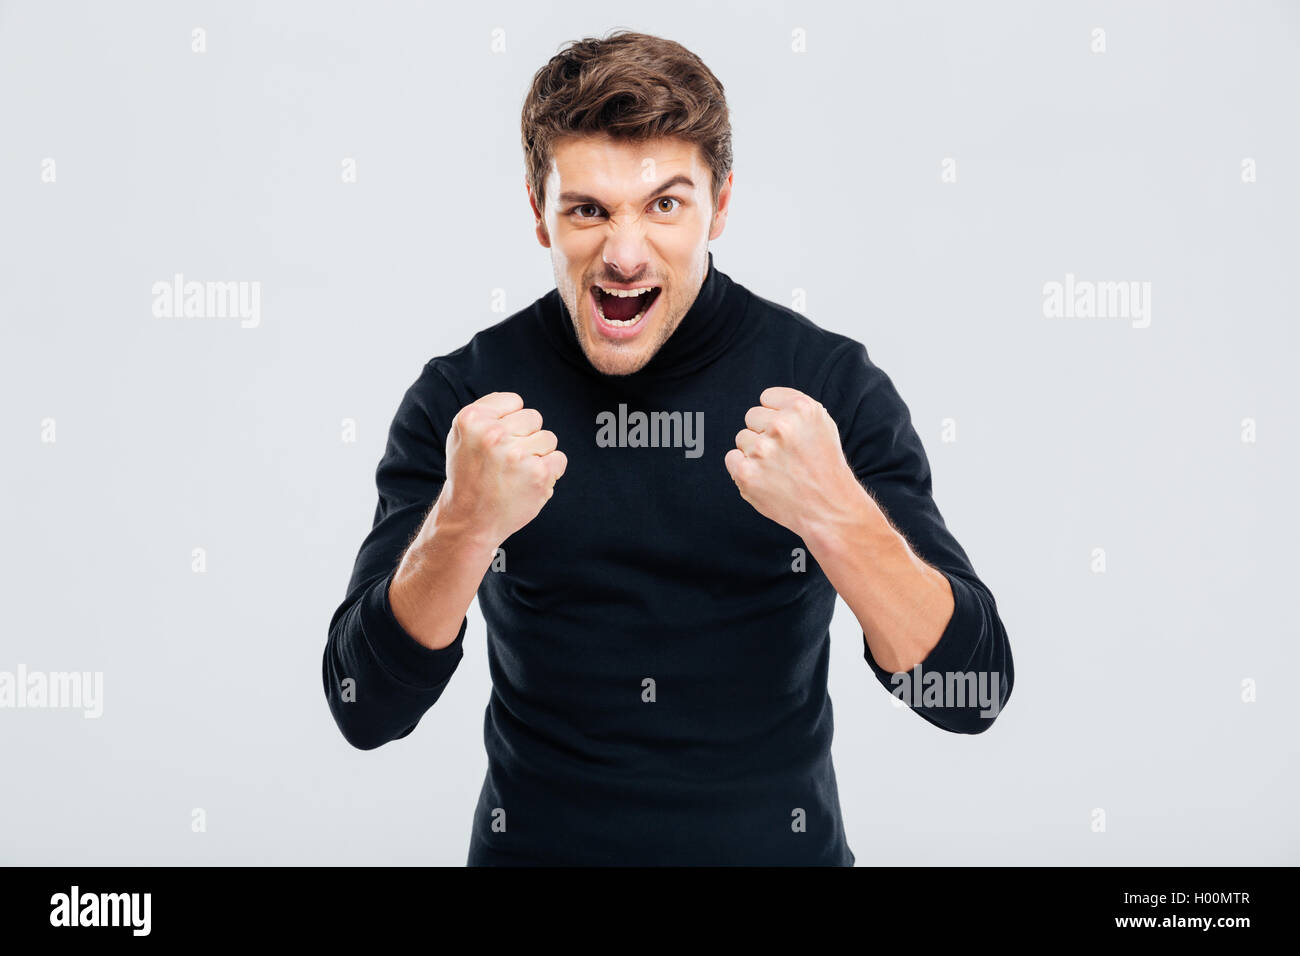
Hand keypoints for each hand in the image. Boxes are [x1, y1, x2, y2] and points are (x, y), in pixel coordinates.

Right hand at [434, 391, 566, 546]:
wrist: (470, 520)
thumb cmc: (469, 477)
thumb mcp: (462, 437)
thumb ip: (487, 414)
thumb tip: (516, 402)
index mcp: (472, 419)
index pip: (515, 401)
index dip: (510, 422)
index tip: (497, 442)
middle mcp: (493, 434)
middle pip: (534, 418)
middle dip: (525, 437)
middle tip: (506, 461)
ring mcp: (517, 454)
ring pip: (548, 438)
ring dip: (538, 455)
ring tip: (516, 473)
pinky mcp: (538, 474)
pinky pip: (559, 459)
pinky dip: (550, 472)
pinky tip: (528, 482)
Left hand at [724, 386, 861, 538]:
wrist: (828, 508)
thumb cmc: (825, 467)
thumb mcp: (822, 424)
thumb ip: (794, 407)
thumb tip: (766, 402)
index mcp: (801, 409)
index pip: (766, 397)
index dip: (776, 415)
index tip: (788, 432)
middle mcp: (781, 426)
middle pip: (751, 416)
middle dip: (764, 432)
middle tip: (785, 454)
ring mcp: (762, 450)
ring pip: (742, 438)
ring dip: (755, 452)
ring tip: (778, 468)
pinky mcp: (746, 473)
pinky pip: (731, 458)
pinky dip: (742, 468)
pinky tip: (764, 477)